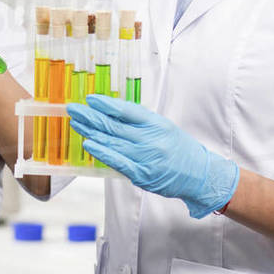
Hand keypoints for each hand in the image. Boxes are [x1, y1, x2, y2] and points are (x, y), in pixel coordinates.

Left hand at [68, 95, 238, 217]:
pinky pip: (117, 161)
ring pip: (112, 142)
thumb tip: (112, 113)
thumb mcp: (163, 127)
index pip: (127, 110)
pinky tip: (89, 144)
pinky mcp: (142, 174)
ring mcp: (145, 157)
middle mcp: (150, 139)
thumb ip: (140, 121)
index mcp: (156, 123)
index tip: (90, 99)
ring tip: (76, 123)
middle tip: (73, 109)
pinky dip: (102, 152)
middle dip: (91, 116)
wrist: (199, 174)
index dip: (107, 104)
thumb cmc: (180, 149)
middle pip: (114, 125)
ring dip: (91, 131)